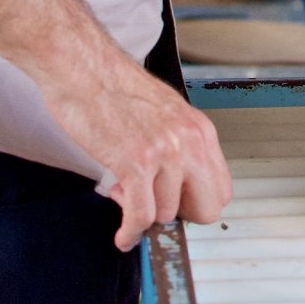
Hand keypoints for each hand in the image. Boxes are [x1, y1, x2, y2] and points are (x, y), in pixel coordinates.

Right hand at [42, 52, 232, 249]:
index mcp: (200, 130)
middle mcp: (190, 142)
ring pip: (166, 215)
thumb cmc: (115, 88)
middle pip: (207, 210)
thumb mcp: (165, 115)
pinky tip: (123, 234)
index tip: (176, 207)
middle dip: (179, 218)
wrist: (83, 68)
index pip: (221, 189)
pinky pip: (140, 218)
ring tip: (123, 190)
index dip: (196, 205)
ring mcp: (165, 153)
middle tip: (154, 209)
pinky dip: (131, 233)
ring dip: (142, 214)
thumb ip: (179, 149)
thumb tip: (177, 186)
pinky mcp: (136, 164)